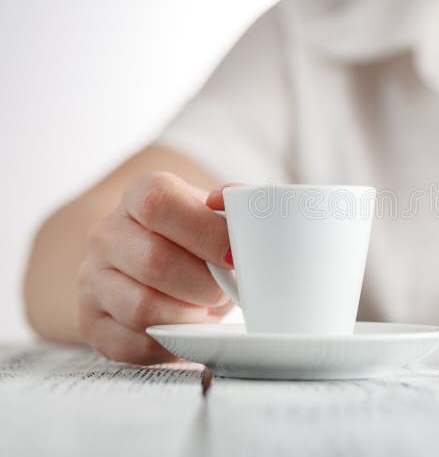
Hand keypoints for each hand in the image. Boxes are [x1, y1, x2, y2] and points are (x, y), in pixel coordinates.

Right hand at [77, 172, 233, 363]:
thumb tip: (244, 206)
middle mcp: (107, 234)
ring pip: (141, 308)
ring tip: (206, 309)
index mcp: (140, 196)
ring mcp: (92, 280)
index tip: (234, 256)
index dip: (204, 232)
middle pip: (154, 261)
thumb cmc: (194, 241)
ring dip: (188, 317)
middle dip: (204, 284)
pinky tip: (186, 330)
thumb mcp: (216, 216)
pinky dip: (170, 344)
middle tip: (225, 290)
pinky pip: (133, 344)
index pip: (158, 204)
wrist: (156, 267)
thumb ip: (235, 209)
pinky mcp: (92, 323)